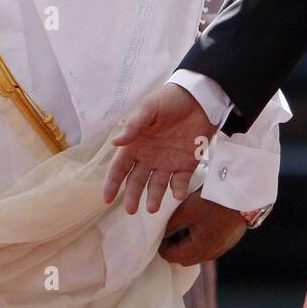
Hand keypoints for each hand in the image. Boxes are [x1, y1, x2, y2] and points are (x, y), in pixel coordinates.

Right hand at [102, 84, 216, 213]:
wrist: (200, 98)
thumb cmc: (169, 100)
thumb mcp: (148, 109)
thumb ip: (133, 126)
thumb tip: (115, 143)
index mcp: (136, 144)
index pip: (120, 167)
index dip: (112, 183)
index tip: (106, 199)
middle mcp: (149, 157)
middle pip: (136, 181)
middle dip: (132, 196)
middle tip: (131, 210)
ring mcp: (167, 162)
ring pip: (157, 185)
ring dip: (154, 197)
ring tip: (153, 208)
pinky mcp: (186, 164)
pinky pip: (180, 181)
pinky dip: (179, 189)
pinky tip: (177, 194)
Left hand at [158, 189, 248, 264]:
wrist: (243, 194)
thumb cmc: (213, 201)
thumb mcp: (186, 210)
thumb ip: (170, 225)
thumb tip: (160, 234)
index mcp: (198, 249)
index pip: (170, 256)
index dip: (160, 245)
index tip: (158, 231)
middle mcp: (210, 254)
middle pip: (183, 258)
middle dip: (173, 246)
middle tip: (168, 229)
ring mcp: (220, 249)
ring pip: (195, 253)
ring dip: (186, 243)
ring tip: (182, 224)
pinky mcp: (227, 242)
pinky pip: (207, 247)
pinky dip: (198, 240)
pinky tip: (197, 223)